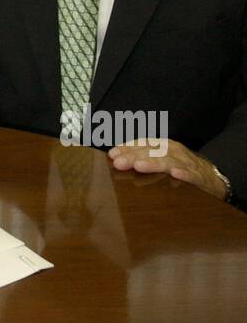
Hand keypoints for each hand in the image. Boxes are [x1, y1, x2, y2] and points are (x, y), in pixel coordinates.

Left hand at [108, 139, 227, 198]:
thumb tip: (116, 158)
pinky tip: (175, 175)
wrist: (211, 177)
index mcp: (163, 146)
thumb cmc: (180, 167)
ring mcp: (186, 164)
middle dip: (134, 156)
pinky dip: (183, 175)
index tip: (112, 154)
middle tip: (119, 162)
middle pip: (152, 152)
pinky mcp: (198, 177)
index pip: (143, 144)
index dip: (128, 148)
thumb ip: (141, 157)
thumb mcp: (161, 159)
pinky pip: (191, 175)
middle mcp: (173, 152)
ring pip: (169, 162)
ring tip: (139, 166)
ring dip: (154, 163)